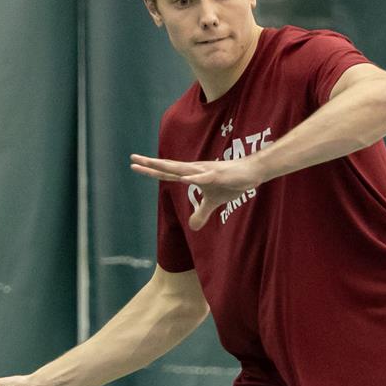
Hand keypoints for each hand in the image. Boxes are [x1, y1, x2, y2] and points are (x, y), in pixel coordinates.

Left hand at [130, 152, 264, 229]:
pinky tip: (183, 178)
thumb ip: (201, 212)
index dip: (152, 170)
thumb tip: (192, 227)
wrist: (252, 172)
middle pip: (169, 167)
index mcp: (192, 175)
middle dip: (151, 164)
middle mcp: (195, 170)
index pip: (168, 172)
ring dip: (166, 166)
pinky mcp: (218, 175)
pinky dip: (193, 177)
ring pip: (182, 169)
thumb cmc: (232, 182)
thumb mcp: (214, 202)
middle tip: (132, 158)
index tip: (135, 165)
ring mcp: (205, 172)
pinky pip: (204, 177)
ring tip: (150, 163)